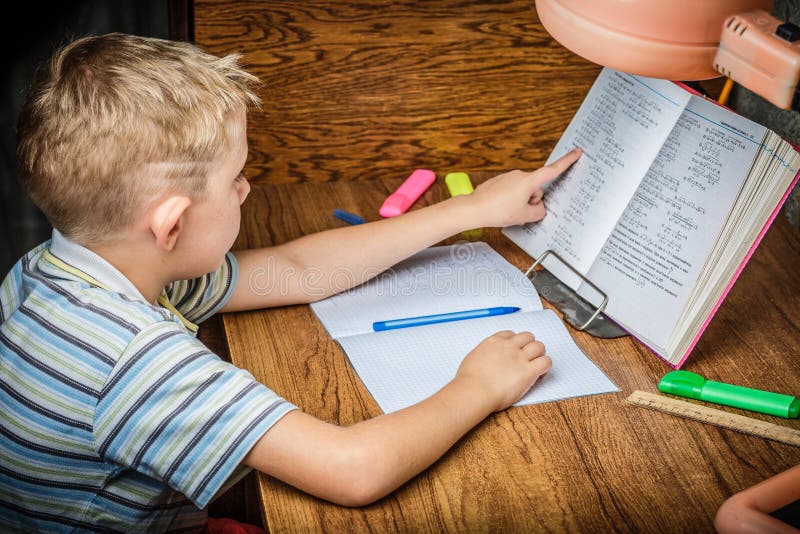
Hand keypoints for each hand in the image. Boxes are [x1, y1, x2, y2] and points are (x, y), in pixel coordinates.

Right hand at [455, 330, 550, 411]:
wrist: (475, 390)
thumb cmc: (469, 379)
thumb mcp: (473, 357)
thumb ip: (484, 354)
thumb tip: (487, 358)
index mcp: (494, 341)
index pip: (511, 334)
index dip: (515, 342)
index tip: (515, 349)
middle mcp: (509, 346)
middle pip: (527, 337)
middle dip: (529, 345)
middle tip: (527, 357)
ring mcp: (520, 357)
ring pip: (539, 346)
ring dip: (539, 354)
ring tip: (536, 364)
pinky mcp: (529, 371)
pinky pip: (546, 362)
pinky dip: (545, 366)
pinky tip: (540, 373)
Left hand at [465, 148, 581, 227]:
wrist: (473, 209)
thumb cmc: (497, 211)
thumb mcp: (525, 216)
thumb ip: (538, 211)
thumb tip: (538, 207)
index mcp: (529, 181)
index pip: (552, 170)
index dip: (567, 162)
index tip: (577, 152)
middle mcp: (519, 175)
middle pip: (536, 189)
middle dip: (532, 201)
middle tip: (520, 212)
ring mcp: (508, 177)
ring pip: (523, 192)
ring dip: (520, 202)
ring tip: (507, 212)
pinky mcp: (499, 182)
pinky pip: (512, 192)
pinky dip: (510, 201)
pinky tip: (500, 208)